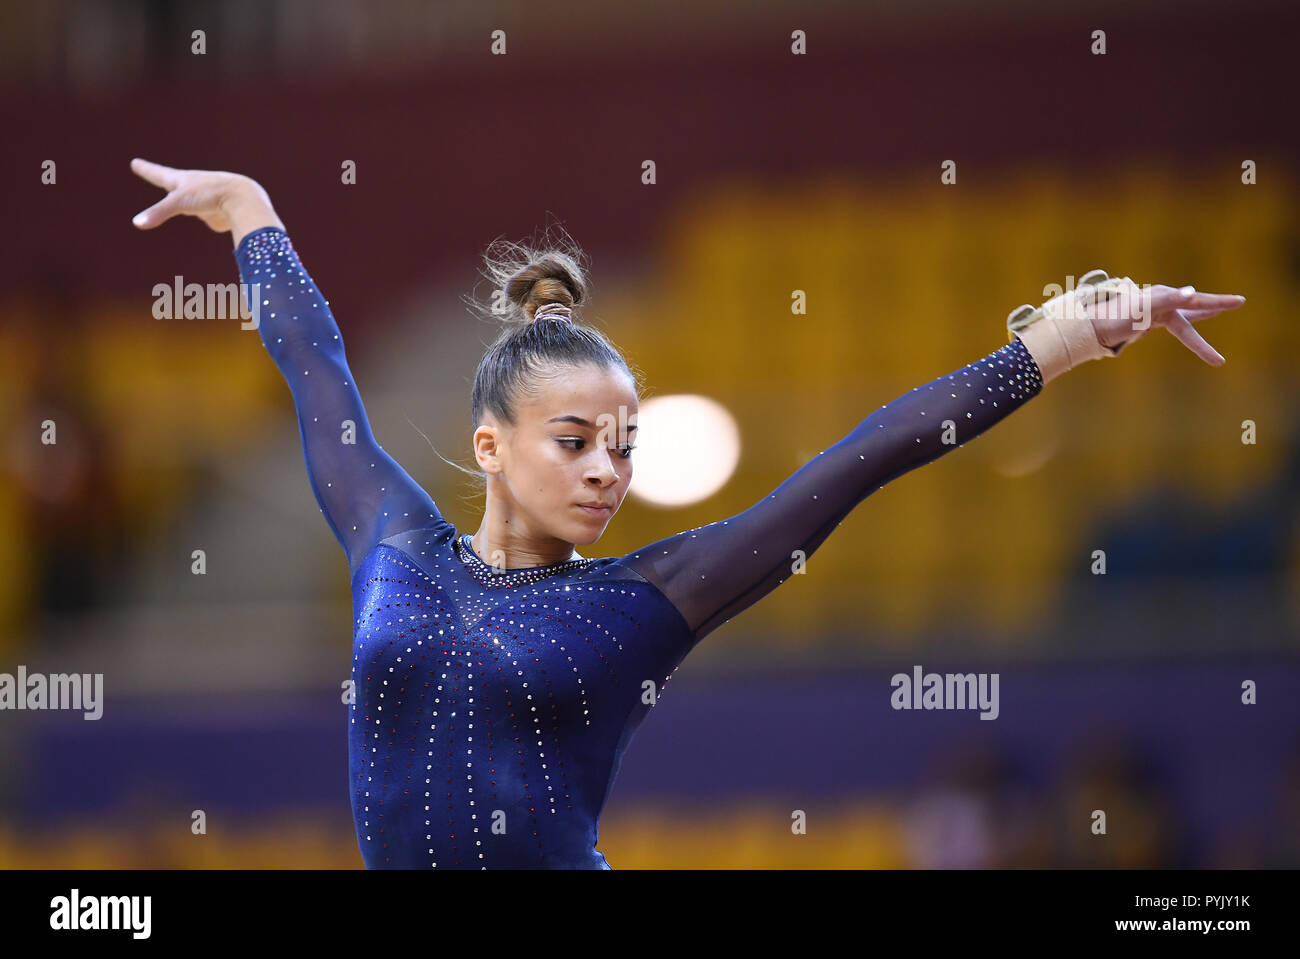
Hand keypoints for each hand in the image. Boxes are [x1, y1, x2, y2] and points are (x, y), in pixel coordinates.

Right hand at [130, 158, 282, 245]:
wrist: (243, 200)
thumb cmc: (210, 195)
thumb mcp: (180, 202)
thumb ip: (158, 213)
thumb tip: (137, 223)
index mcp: (183, 180)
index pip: (159, 174)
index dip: (147, 170)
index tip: (135, 163)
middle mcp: (194, 188)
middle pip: (174, 183)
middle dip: (164, 179)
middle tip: (154, 173)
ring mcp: (206, 200)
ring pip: (193, 199)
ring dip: (187, 198)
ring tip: (184, 195)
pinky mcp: (218, 214)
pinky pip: (209, 216)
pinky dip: (208, 215)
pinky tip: (213, 215)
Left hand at [1086, 279, 1245, 366]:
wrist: (1086, 326)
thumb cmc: (1113, 318)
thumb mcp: (1142, 309)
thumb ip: (1167, 299)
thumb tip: (1192, 292)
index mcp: (1163, 299)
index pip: (1196, 301)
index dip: (1218, 302)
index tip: (1240, 301)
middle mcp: (1159, 302)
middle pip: (1193, 306)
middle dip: (1214, 305)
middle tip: (1239, 302)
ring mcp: (1152, 312)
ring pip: (1182, 314)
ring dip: (1200, 312)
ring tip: (1216, 312)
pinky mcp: (1143, 322)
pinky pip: (1168, 323)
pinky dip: (1180, 322)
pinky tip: (1181, 323)